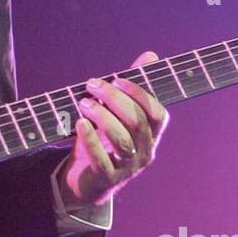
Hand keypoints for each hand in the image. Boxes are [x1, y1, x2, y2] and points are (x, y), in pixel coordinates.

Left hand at [59, 52, 168, 208]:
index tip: (117, 78)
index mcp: (151, 134)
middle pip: (137, 122)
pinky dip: (90, 139)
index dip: (140, 93)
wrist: (85, 180)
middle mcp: (145, 151)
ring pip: (122, 140)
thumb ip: (132, 87)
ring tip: (83, 103)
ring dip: (102, 116)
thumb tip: (150, 56)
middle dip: (115, 99)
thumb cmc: (104, 141)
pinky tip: (80, 123)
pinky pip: (102, 160)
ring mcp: (128, 168)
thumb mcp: (116, 114)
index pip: (157, 112)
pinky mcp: (107, 179)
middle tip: (92, 85)